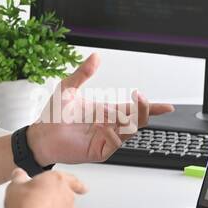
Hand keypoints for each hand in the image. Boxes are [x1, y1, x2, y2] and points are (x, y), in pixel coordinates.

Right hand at [3, 168, 86, 207]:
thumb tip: (19, 175)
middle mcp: (68, 195)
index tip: (82, 188)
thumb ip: (19, 178)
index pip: (71, 179)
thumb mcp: (15, 187)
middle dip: (56, 203)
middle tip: (42, 207)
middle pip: (66, 198)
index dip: (77, 184)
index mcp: (56, 180)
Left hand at [27, 53, 174, 164]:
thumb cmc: (54, 115)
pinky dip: (112, 133)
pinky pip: (114, 143)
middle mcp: (110, 125)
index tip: (167, 107)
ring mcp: (106, 139)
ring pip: (128, 131)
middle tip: (141, 99)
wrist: (41, 134)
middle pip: (137, 120)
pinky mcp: (99, 151)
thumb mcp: (69, 88)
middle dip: (143, 111)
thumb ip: (83, 73)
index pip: (133, 109)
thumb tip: (95, 56)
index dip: (150, 108)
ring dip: (125, 120)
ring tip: (111, 111)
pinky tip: (101, 125)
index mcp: (107, 111)